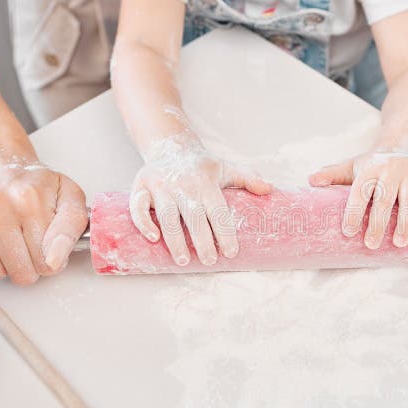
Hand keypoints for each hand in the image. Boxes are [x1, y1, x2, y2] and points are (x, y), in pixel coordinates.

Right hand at [0, 155, 87, 284]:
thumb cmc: (36, 183)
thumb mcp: (69, 197)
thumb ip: (71, 229)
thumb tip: (54, 261)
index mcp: (31, 200)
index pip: (47, 262)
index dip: (52, 261)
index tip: (50, 249)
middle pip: (22, 271)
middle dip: (30, 265)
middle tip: (29, 243)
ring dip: (7, 264)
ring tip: (11, 241)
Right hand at [130, 135, 270, 265]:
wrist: (170, 146)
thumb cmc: (201, 166)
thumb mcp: (225, 169)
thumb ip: (247, 179)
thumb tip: (269, 190)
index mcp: (206, 182)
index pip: (218, 211)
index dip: (224, 232)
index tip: (231, 252)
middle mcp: (183, 185)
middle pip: (193, 217)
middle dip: (202, 241)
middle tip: (209, 261)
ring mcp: (160, 186)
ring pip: (167, 216)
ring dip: (175, 240)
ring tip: (184, 259)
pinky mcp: (141, 187)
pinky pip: (138, 208)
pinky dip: (144, 223)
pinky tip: (154, 239)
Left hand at [309, 150, 407, 248]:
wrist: (402, 147)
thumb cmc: (373, 166)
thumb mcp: (352, 167)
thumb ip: (332, 175)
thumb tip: (310, 181)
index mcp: (370, 168)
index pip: (360, 192)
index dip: (355, 212)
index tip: (350, 232)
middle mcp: (392, 168)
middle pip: (384, 199)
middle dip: (378, 223)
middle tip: (372, 245)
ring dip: (405, 222)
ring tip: (399, 243)